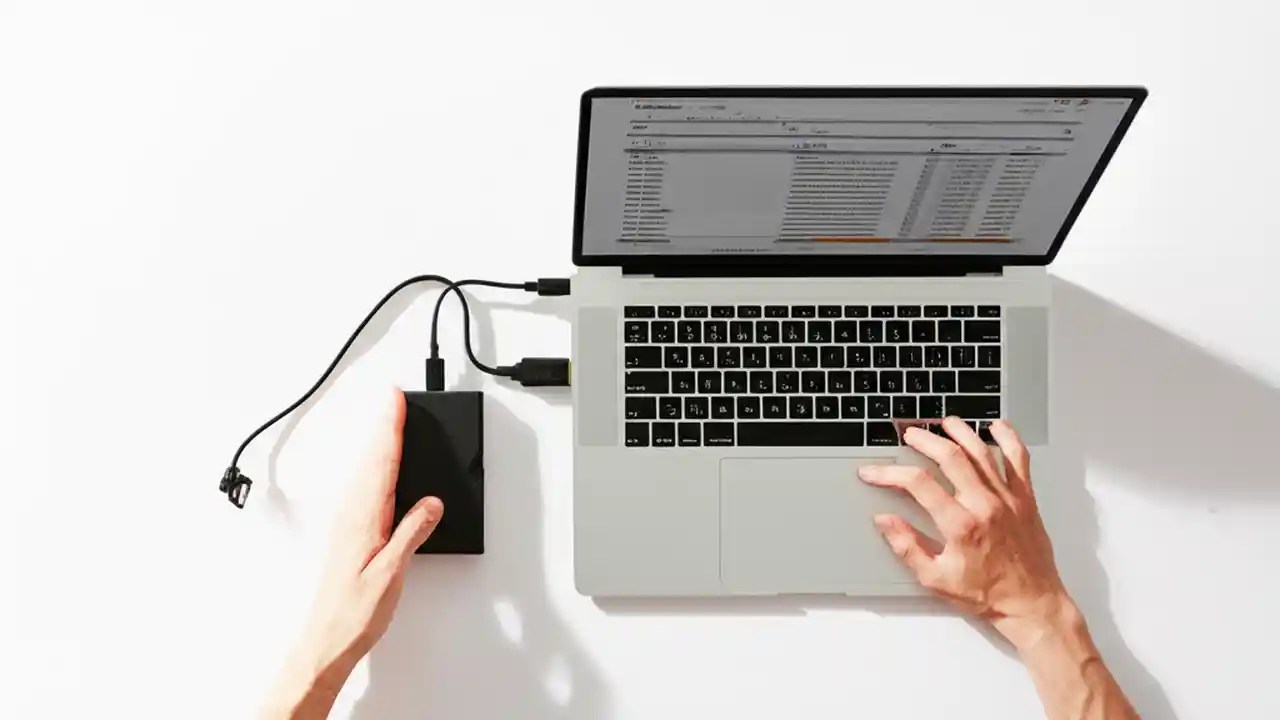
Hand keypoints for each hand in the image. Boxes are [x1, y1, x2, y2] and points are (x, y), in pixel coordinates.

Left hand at [261, 390, 443, 719]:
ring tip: (389, 423)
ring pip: (366, 471)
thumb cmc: (354, 611)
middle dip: (383, 426)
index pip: (381, 462)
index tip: (395, 400)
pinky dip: (374, 467)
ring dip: (378, 444)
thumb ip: (411, 533)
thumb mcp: (392, 573)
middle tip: (392, 399)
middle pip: (371, 459)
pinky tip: (377, 468)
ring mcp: (347, 522)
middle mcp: (351, 514)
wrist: (325, 638)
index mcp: (363, 518)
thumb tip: (430, 503)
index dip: (390, 428)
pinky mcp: (349, 533)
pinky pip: (364, 487)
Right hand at [859, 418, 1071, 650]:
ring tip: (943, 423)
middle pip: (950, 457)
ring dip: (960, 432)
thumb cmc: (987, 595)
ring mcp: (1008, 499)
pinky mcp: (1026, 499)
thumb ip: (907, 547)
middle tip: (908, 434)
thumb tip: (885, 521)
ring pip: (982, 451)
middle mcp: (985, 506)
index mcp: (960, 526)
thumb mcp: (936, 579)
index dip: (890, 473)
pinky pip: (1019, 459)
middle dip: (924, 440)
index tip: (874, 471)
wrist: (1031, 604)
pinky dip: (1008, 438)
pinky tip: (996, 426)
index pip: (918, 484)